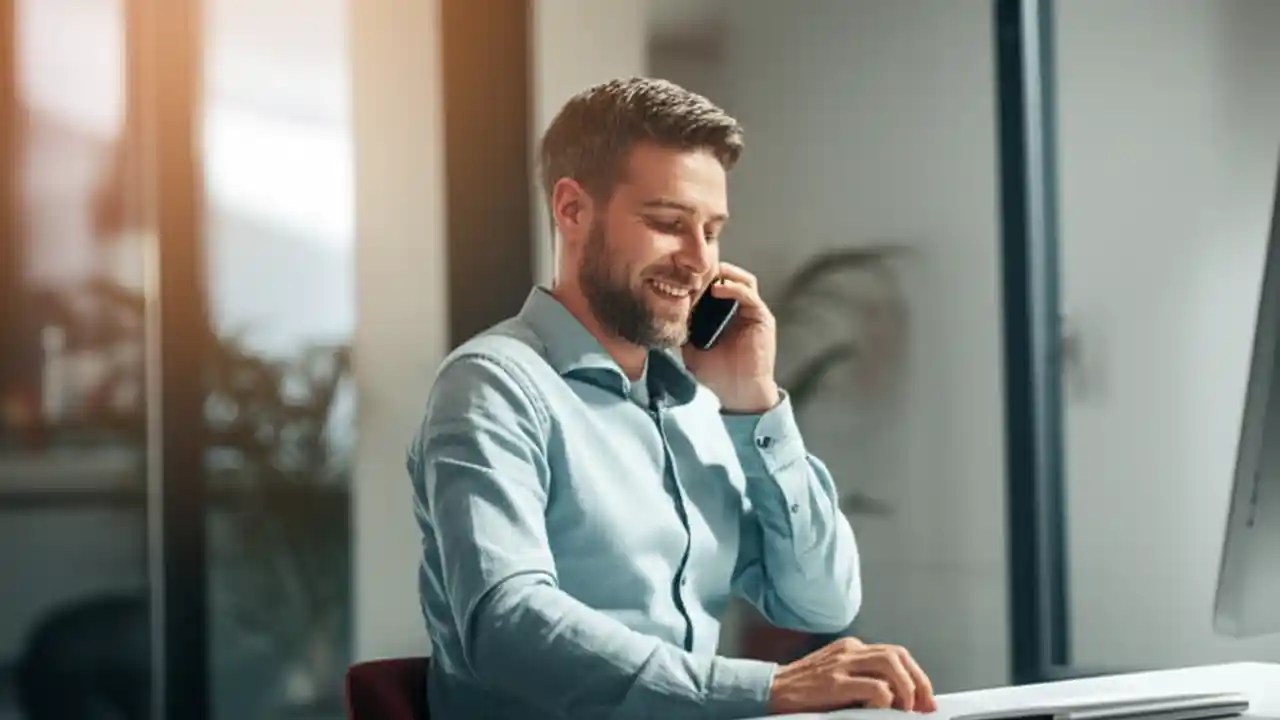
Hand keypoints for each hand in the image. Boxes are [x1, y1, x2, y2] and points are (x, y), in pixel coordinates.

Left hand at [681, 261, 779, 412]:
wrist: (738, 393)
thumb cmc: (717, 373)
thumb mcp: (691, 347)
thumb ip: (682, 329)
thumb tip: (662, 315)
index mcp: (722, 314)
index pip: (712, 285)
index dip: (696, 279)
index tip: (678, 275)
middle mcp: (738, 308)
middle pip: (727, 277)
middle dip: (709, 271)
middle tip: (690, 268)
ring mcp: (751, 311)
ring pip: (741, 279)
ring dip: (723, 273)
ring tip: (703, 275)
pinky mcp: (761, 316)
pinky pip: (748, 293)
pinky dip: (733, 287)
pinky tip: (716, 288)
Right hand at [769, 637, 936, 714]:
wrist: (770, 690)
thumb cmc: (802, 689)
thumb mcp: (836, 675)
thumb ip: (862, 678)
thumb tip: (896, 697)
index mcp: (850, 648)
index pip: (895, 653)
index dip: (916, 675)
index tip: (925, 698)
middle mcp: (849, 650)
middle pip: (897, 654)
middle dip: (918, 681)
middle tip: (923, 706)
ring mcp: (841, 664)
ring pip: (890, 664)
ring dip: (906, 688)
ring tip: (905, 709)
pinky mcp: (833, 682)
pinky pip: (873, 686)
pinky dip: (884, 699)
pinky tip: (878, 709)